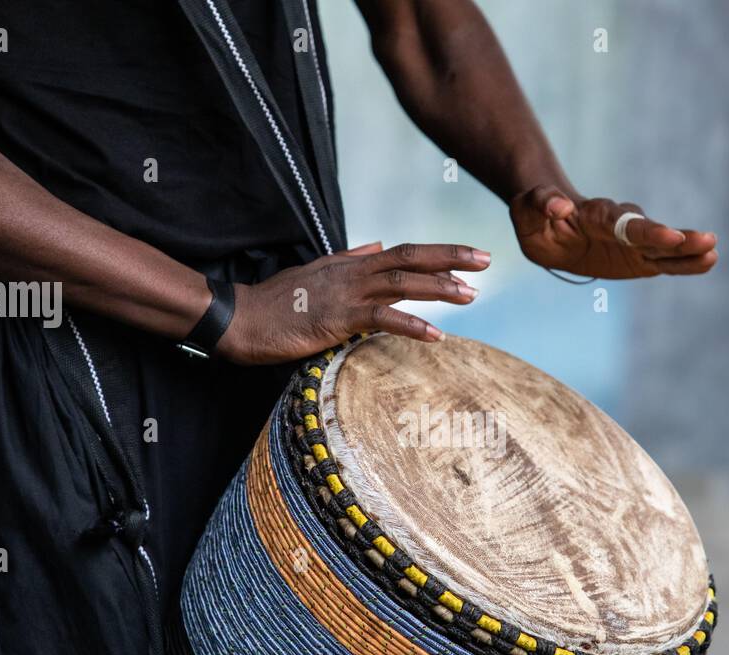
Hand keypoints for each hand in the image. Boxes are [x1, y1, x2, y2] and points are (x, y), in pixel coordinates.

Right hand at [216, 241, 489, 363]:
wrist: (242, 318)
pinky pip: (382, 319)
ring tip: (470, 294)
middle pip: (411, 258)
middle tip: (486, 261)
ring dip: (439, 288)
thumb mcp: (315, 272)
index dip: (438, 252)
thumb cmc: (276, 302)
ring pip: (402, 284)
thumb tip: (375, 246)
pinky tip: (435, 334)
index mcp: (351, 265)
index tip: (470, 255)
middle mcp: (354, 273)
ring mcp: (347, 294)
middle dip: (451, 258)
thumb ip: (348, 259)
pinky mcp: (339, 319)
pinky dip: (411, 325)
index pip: (403, 252)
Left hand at [510, 186, 717, 279]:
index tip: (668, 235)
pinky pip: (662, 262)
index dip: (644, 229)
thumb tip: (559, 206)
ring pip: (662, 247)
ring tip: (713, 252)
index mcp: (592, 214)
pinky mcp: (637, 258)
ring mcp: (630, 242)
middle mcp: (618, 224)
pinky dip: (684, 263)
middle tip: (706, 241)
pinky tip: (709, 262)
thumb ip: (541, 202)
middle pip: (648, 231)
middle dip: (673, 238)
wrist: (549, 223)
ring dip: (687, 250)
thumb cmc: (534, 215)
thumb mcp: (525, 209)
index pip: (620, 221)